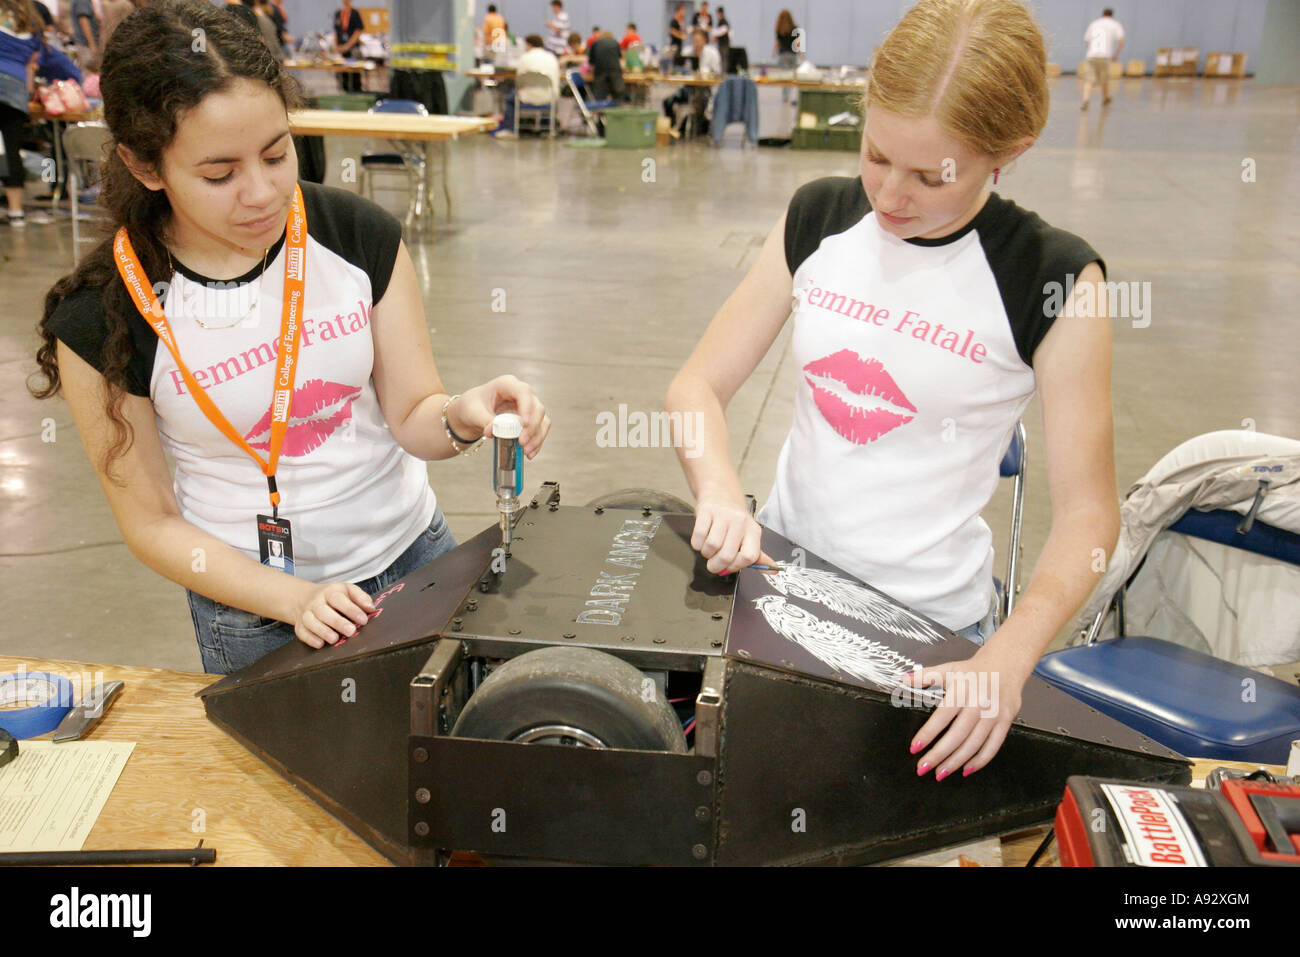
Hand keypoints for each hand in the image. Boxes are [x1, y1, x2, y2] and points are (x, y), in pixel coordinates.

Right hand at [292, 581, 375, 648]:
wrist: (306, 598)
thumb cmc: (334, 597)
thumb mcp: (348, 591)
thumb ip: (361, 598)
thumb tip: (371, 608)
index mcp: (330, 592)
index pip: (338, 599)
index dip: (351, 609)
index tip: (363, 620)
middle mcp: (316, 602)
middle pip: (324, 611)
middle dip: (338, 622)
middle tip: (351, 631)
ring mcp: (306, 614)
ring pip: (311, 622)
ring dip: (323, 631)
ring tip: (335, 639)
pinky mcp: (300, 626)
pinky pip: (302, 632)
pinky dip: (310, 639)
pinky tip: (320, 644)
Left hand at [452, 375, 550, 458]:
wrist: (472, 414)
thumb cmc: (472, 406)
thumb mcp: (473, 412)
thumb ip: (484, 420)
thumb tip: (493, 431)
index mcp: (507, 384)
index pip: (523, 392)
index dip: (527, 407)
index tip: (525, 423)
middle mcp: (521, 394)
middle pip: (536, 407)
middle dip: (532, 427)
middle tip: (522, 442)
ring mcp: (528, 406)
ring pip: (542, 420)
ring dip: (537, 436)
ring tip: (527, 451)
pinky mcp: (531, 419)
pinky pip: (539, 430)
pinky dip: (537, 442)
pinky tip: (530, 453)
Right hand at [690, 495, 775, 574]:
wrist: (721, 491)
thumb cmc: (734, 518)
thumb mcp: (749, 534)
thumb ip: (757, 555)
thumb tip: (772, 571)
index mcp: (753, 531)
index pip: (749, 557)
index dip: (736, 566)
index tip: (729, 567)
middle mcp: (740, 522)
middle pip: (726, 555)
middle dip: (716, 566)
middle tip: (714, 564)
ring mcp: (722, 516)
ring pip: (710, 547)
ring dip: (706, 553)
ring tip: (708, 549)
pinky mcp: (706, 511)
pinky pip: (697, 537)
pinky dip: (697, 544)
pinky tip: (701, 540)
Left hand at [898, 644, 1030, 778]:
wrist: (1006, 664)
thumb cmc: (974, 670)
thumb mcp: (949, 669)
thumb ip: (925, 676)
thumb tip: (904, 679)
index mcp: (962, 691)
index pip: (942, 717)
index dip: (927, 734)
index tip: (914, 748)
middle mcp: (979, 704)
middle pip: (957, 735)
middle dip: (939, 755)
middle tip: (923, 767)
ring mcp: (994, 715)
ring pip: (974, 745)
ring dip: (956, 762)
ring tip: (940, 773)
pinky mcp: (1005, 722)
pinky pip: (992, 746)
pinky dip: (979, 761)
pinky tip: (965, 769)